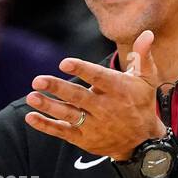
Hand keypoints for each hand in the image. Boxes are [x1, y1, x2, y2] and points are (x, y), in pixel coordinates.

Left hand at [25, 30, 167, 159]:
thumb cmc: (142, 104)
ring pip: (69, 115)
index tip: (64, 63)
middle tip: (37, 80)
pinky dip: (46, 126)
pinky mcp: (85, 139)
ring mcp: (94, 125)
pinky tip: (31, 117)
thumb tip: (147, 34)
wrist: (143, 143)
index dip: (81, 70)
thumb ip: (142, 56)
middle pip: (78, 97)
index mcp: (119, 90)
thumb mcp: (147, 80)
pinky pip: (63, 132)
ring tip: (31, 97)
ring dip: (49, 106)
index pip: (99, 78)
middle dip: (57, 88)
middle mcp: (105, 108)